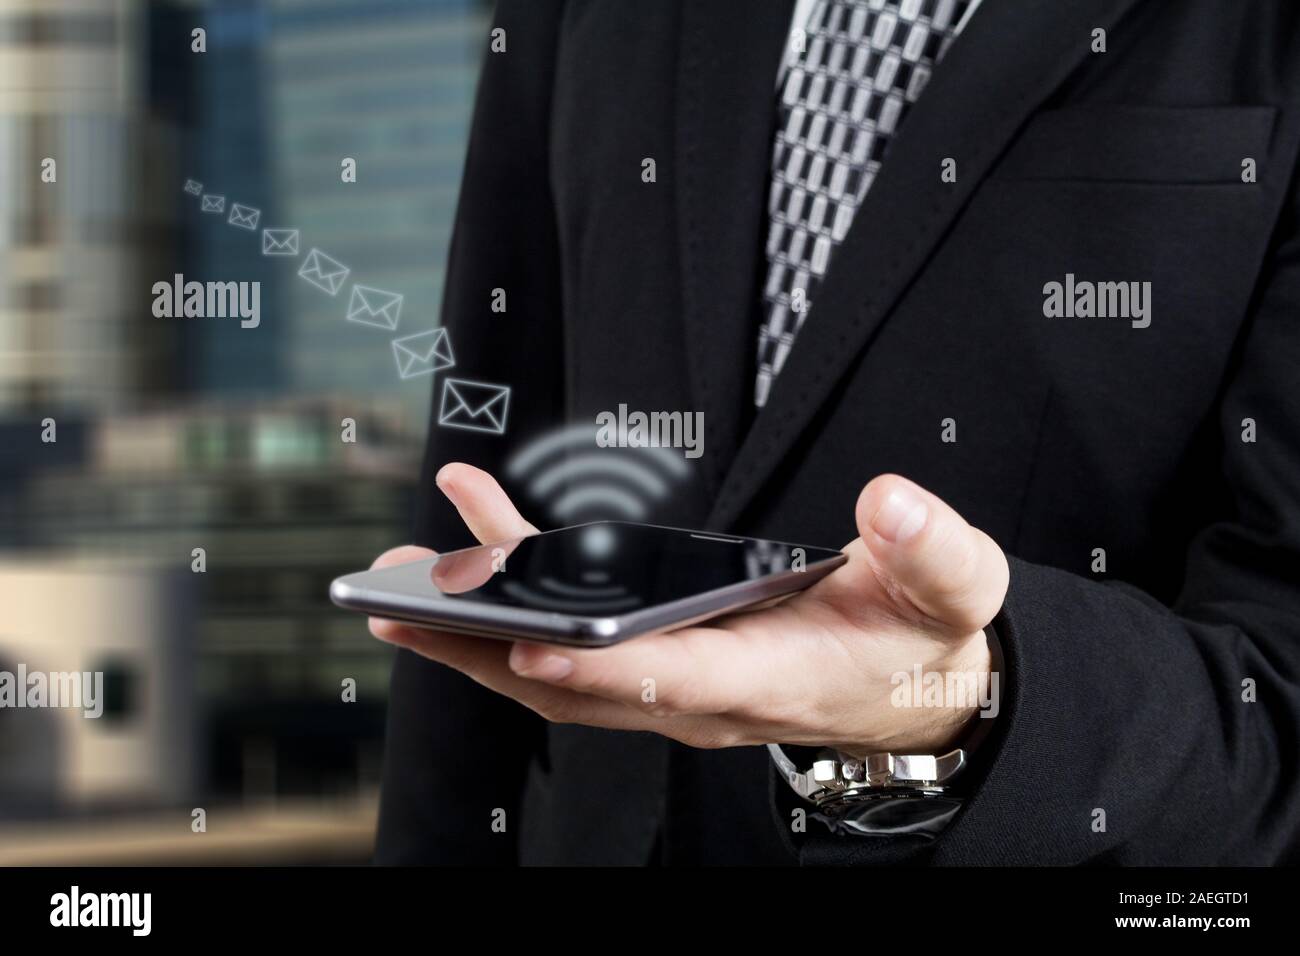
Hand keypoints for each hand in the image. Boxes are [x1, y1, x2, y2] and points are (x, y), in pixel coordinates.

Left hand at [369, 463, 1007, 754]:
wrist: (912, 684)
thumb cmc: (921, 636)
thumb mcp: (952, 589)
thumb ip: (931, 549)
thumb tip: (891, 502)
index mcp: (770, 680)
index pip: (674, 679)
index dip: (600, 664)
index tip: (528, 641)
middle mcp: (702, 697)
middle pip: (578, 688)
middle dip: (485, 650)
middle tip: (400, 607)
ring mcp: (671, 686)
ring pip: (555, 671)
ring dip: (474, 629)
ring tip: (397, 577)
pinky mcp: (658, 662)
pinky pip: (573, 633)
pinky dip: (520, 585)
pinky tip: (480, 522)